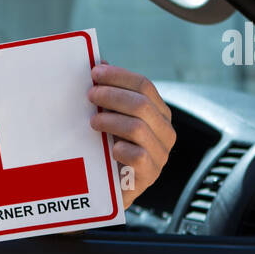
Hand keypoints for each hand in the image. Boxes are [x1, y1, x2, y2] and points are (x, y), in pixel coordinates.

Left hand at [86, 62, 175, 208]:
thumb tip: (99, 64)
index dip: (119, 76)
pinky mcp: (150, 175)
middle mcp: (165, 132)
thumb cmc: (107, 149)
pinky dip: (121, 149)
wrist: (106, 190)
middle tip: (90, 95)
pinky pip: (138, 156)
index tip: (95, 73)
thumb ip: (109, 95)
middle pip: (142, 104)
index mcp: (158, 113)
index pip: (145, 86)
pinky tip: (109, 148)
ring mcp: (160, 155)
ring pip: (139, 128)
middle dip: (112, 95)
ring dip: (111, 120)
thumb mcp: (109, 118)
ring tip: (93, 122)